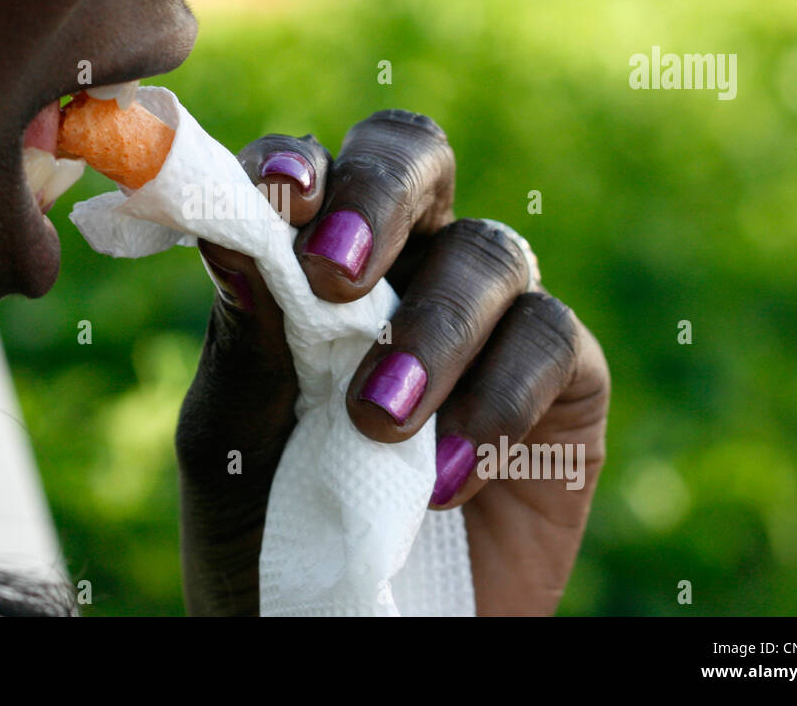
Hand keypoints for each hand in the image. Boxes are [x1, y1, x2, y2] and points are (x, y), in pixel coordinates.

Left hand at [175, 110, 610, 615]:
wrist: (339, 637)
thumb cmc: (266, 534)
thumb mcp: (232, 442)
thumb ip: (246, 341)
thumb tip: (238, 235)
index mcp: (311, 265)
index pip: (316, 173)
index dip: (301, 162)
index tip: (278, 196)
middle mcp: (404, 269)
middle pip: (416, 159)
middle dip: (380, 196)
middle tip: (334, 271)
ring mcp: (487, 318)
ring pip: (491, 251)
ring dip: (433, 328)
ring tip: (378, 421)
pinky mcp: (563, 385)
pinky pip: (552, 342)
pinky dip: (497, 400)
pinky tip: (446, 477)